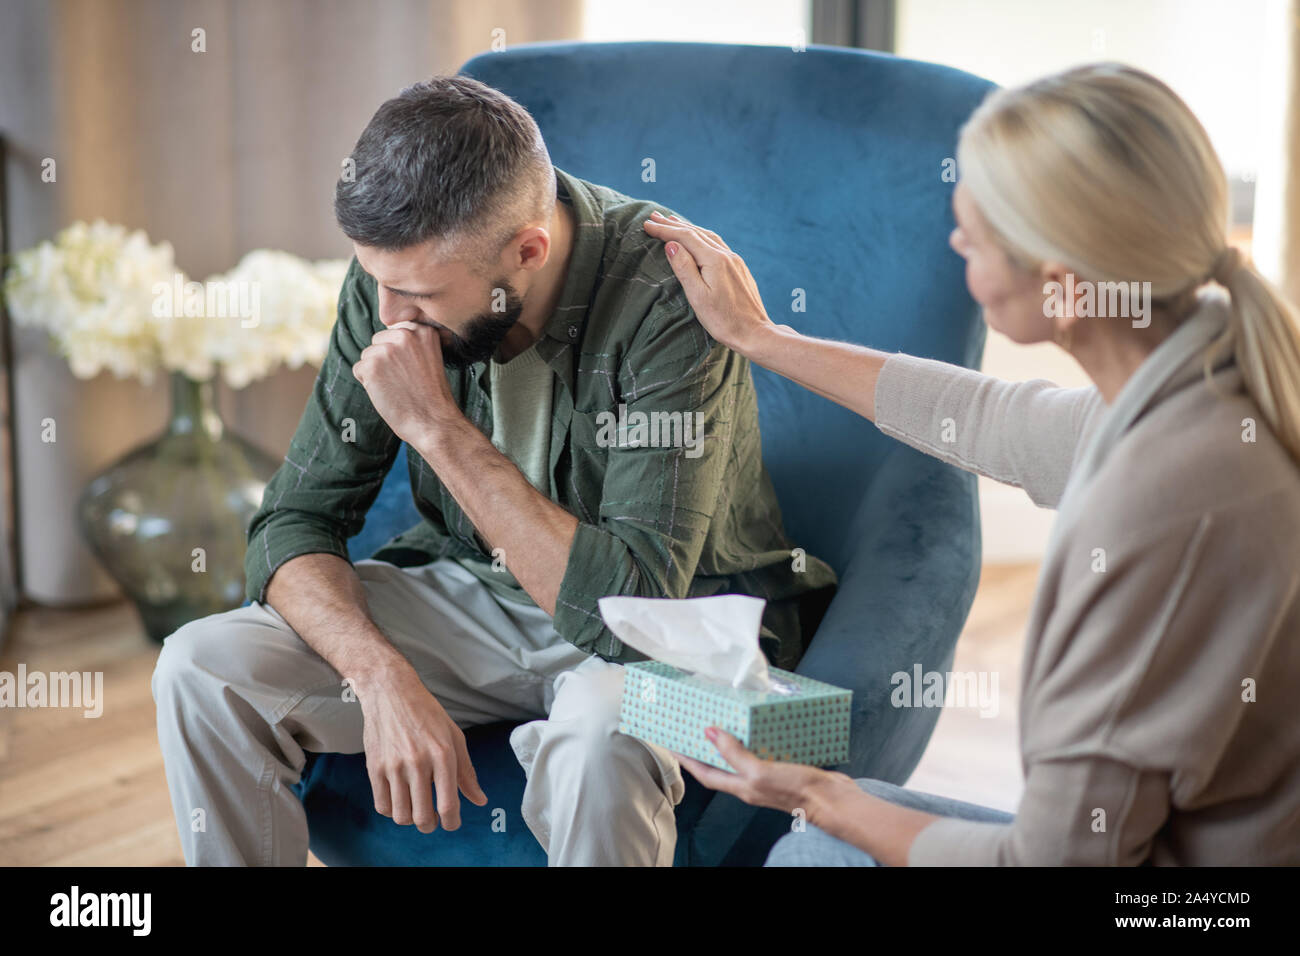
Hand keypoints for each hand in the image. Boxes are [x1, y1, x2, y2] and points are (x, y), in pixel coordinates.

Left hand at [352, 320, 459, 445]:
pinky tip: (387, 393)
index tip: (412, 369)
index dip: (399, 354)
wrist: (433, 422)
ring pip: (367, 355)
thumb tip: (386, 335)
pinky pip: (358, 369)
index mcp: (423, 331)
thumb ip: (413, 343)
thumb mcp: (430, 357)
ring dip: (376, 372)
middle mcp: (405, 335)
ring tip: (397, 387)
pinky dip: (368, 384)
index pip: (395, 332)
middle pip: (379, 341)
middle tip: (404, 379)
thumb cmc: (432, 395)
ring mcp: (387, 350)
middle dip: (385, 359)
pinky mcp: (371, 366)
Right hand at [353, 661, 487, 832]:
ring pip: (401, 815)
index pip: (448, 805)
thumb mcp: (454, 737)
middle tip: (433, 819)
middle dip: (431, 825)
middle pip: (422, 817)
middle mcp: (418, 763)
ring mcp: (394, 766)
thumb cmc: (427, 714)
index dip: (452, 822)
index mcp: (443, 755)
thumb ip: (467, 772)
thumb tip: (480, 800)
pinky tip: (400, 799)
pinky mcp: (375, 768)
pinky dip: (392, 810)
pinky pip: (382, 805)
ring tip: (416, 808)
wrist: (391, 693)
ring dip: (411, 819)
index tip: (452, 824)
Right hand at [641, 211, 777, 354]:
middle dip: (673, 224)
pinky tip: (698, 239)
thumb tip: (671, 245)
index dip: (664, 230)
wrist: (755, 332)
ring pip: (708, 236)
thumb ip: (684, 268)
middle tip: (654, 217)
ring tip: (673, 222)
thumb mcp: (698, 297)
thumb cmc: (723, 320)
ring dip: (688, 228)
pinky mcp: (739, 268)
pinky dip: (702, 237)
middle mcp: (726, 255)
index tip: (647, 224)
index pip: (685, 237)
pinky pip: (717, 244)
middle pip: (696, 233)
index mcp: (714, 260)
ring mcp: (735, 260)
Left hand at [673, 726, 848, 819]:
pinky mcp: (784, 766)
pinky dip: (756, 738)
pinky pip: (763, 750)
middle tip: (694, 727)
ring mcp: (768, 775)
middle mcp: (751, 782)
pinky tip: (758, 724)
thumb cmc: (796, 790)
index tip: (673, 743)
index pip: (705, 773)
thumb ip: (735, 754)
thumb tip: (710, 733)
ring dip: (731, 741)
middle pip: (721, 765)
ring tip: (722, 720)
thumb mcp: (759, 771)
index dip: (687, 759)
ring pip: (742, 756)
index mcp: (741, 787)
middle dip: (706, 749)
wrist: (832, 800)